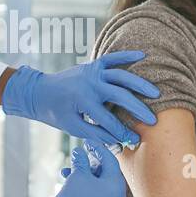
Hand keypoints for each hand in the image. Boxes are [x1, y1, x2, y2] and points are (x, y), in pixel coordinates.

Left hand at [1, 52, 158, 146]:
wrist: (40, 92)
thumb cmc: (56, 113)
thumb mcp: (73, 127)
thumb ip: (96, 134)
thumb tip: (119, 142)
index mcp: (83, 101)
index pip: (109, 120)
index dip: (123, 132)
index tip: (135, 140)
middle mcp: (90, 83)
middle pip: (121, 96)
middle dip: (138, 109)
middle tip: (153, 120)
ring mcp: (92, 71)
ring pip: (121, 76)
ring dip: (139, 84)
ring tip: (155, 93)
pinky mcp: (93, 64)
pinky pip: (112, 58)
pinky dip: (127, 55)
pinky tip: (143, 55)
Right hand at [30, 141, 127, 196]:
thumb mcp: (77, 177)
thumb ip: (81, 162)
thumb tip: (79, 153)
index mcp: (117, 187)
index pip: (111, 162)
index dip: (98, 149)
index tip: (87, 142)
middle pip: (107, 175)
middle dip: (90, 165)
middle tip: (79, 157)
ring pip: (100, 188)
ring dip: (84, 177)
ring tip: (67, 172)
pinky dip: (86, 190)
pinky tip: (70, 186)